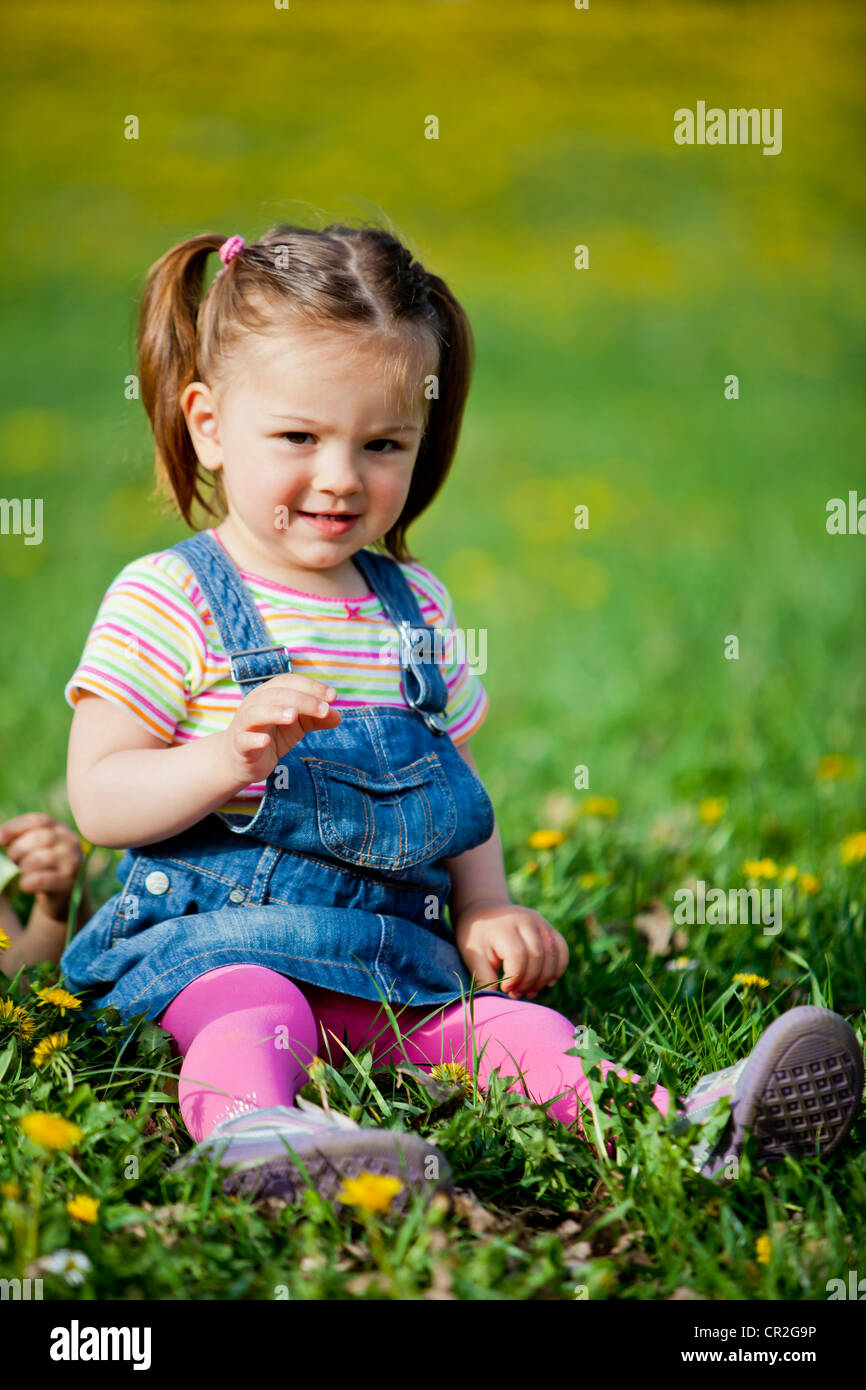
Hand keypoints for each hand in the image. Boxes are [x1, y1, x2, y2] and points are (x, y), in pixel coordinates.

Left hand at [0, 814, 83, 917]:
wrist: (63, 896)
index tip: (0, 838)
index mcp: (60, 829)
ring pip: (41, 858)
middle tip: (12, 860)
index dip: (15, 827)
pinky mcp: (69, 883)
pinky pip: (42, 880)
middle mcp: (71, 842)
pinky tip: (25, 885)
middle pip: (41, 837)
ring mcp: (73, 862)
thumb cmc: (41, 867)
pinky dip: (28, 882)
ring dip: (23, 866)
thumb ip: (17, 839)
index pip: (38, 820)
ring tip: (21, 872)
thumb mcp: (32, 848)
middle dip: (18, 849)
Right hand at [217, 674, 341, 787]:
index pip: (290, 681)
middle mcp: (255, 703)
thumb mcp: (298, 725)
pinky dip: (254, 739)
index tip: (333, 696)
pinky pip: (244, 739)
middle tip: (324, 710)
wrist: (242, 759)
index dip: (311, 686)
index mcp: (270, 693)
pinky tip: (265, 741)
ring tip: (293, 716)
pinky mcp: (240, 745)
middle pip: (277, 694)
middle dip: (303, 700)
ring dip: (275, 712)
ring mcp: (245, 724)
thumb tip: (338, 716)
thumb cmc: (272, 735)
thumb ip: (317, 719)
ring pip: (256, 712)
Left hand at [453, 900, 568, 998]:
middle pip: (537, 956)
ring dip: (544, 978)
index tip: (505, 989)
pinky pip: (561, 948)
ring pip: (552, 954)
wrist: (483, 911)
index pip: (518, 956)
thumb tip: (497, 1001)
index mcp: (504, 928)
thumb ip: (485, 978)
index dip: (515, 977)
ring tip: (530, 992)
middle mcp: (525, 921)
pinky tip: (548, 982)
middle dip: (529, 981)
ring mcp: (540, 922)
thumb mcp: (474, 956)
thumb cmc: (476, 938)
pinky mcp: (548, 927)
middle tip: (516, 994)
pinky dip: (559, 968)